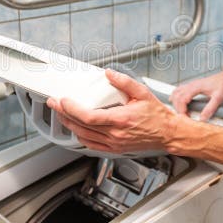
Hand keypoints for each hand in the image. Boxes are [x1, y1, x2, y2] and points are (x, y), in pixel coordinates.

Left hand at [46, 69, 179, 153]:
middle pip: (81, 126)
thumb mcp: (143, 93)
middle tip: (55, 104)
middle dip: (64, 114)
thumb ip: (124, 82)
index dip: (72, 109)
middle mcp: (115, 134)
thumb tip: (110, 74)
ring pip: (83, 136)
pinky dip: (80, 136)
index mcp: (121, 120)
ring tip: (62, 115)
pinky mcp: (114, 149)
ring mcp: (114, 143)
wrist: (167, 133)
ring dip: (69, 125)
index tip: (63, 101)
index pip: (89, 116)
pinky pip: (91, 145)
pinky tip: (76, 129)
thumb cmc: (157, 116)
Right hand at [169, 70, 222, 120]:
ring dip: (176, 103)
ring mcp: (191, 84)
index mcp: (196, 87)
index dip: (181, 109)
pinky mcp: (192, 86)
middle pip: (176, 97)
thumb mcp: (218, 98)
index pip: (182, 99)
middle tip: (184, 116)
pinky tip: (179, 103)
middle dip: (178, 108)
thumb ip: (210, 108)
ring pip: (176, 93)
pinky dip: (176, 98)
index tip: (186, 117)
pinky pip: (179, 90)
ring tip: (182, 111)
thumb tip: (202, 118)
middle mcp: (191, 85)